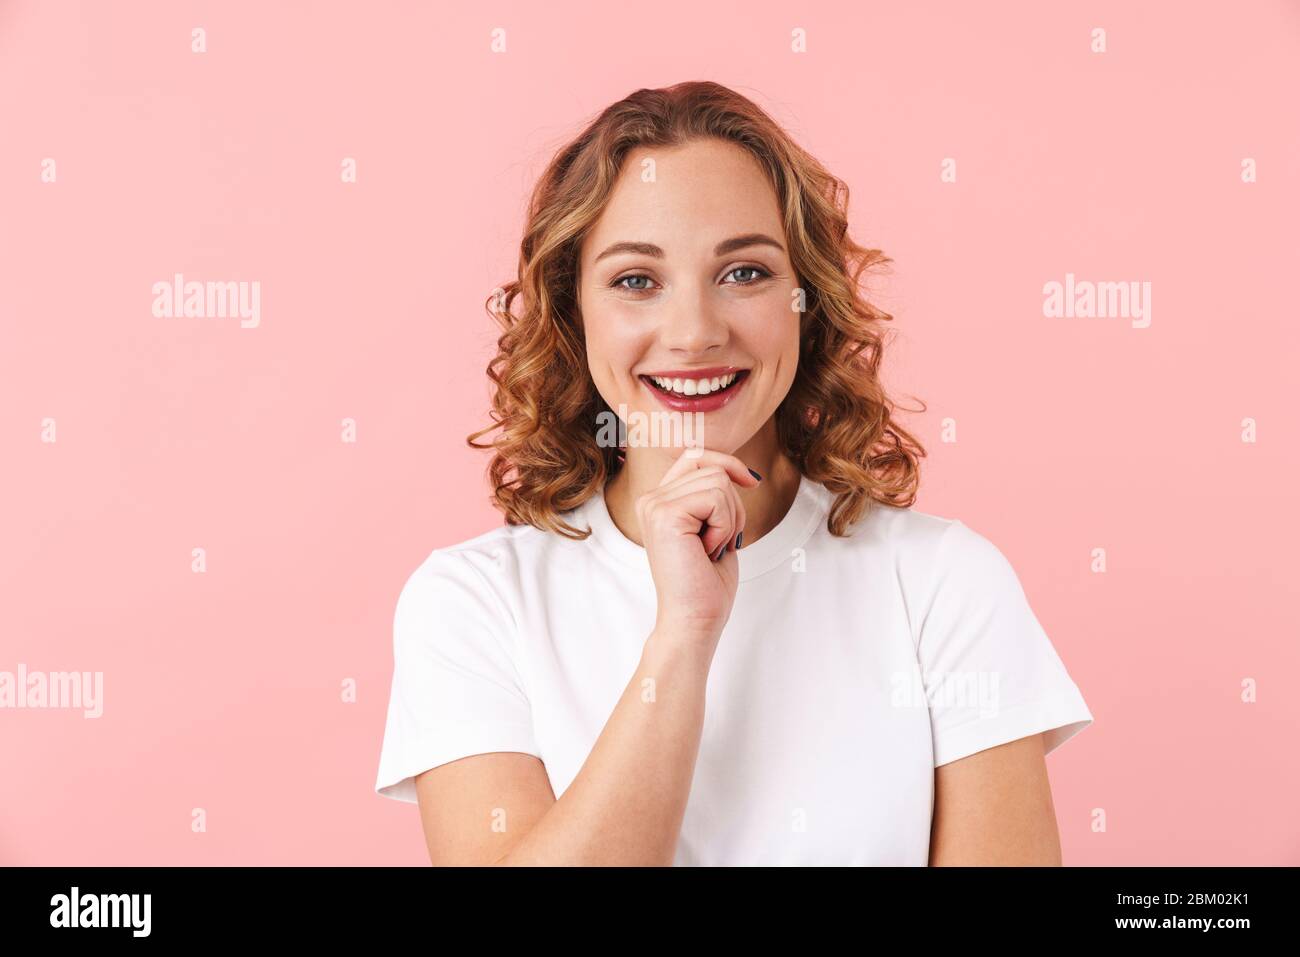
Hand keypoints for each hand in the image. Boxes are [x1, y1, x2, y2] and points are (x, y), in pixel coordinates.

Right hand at [636, 448, 760, 650]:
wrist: (694, 620)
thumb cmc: (706, 584)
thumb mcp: (714, 529)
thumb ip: (714, 497)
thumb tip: (738, 470)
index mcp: (658, 501)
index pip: (695, 456)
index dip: (727, 463)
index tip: (751, 482)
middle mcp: (650, 499)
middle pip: (712, 467)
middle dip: (733, 505)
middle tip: (720, 542)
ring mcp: (654, 504)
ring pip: (718, 480)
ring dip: (730, 519)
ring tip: (711, 548)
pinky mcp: (665, 514)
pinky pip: (716, 498)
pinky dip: (725, 526)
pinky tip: (708, 550)